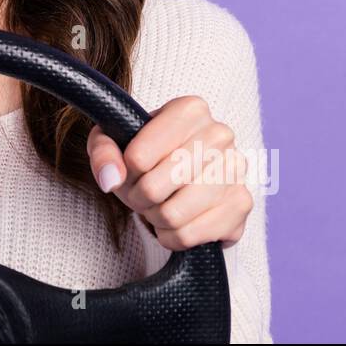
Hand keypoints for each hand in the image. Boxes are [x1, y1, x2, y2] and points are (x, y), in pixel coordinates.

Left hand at [87, 95, 251, 250]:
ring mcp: (236, 169)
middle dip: (138, 198)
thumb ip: (103, 152)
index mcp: (190, 109)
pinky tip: (176, 221)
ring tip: (158, 206)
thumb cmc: (147, 153)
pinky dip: (173, 236)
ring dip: (155, 218)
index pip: (138, 157)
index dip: (125, 173)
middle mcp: (220, 134)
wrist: (184, 173)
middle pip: (155, 188)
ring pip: (173, 215)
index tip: (130, 170)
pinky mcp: (242, 204)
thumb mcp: (114, 141)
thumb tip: (111, 178)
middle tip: (141, 193)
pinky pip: (192, 236)